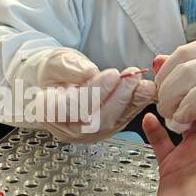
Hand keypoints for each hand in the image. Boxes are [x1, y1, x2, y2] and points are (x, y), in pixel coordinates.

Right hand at [29, 48, 155, 141]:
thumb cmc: (54, 73)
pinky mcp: (105, 129)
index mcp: (49, 113)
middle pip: (96, 121)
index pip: (73, 107)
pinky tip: (146, 91)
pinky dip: (136, 105)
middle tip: (132, 77)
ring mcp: (88, 132)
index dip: (95, 92)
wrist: (57, 82)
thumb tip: (90, 73)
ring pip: (112, 123)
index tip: (112, 74)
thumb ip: (70, 68)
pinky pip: (122, 120)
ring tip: (142, 82)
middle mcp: (69, 129)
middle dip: (118, 99)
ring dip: (130, 102)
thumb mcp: (55, 62)